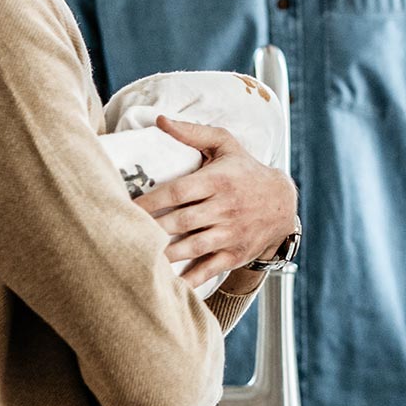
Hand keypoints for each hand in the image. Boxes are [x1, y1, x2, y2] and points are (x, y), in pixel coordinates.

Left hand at [136, 115, 295, 289]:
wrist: (282, 202)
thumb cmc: (245, 170)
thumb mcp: (225, 144)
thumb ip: (192, 132)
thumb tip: (159, 120)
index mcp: (217, 180)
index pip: (177, 191)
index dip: (150, 201)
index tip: (125, 207)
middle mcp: (224, 208)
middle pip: (181, 221)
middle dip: (151, 230)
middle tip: (122, 235)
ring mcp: (230, 233)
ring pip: (192, 247)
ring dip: (165, 255)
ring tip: (138, 258)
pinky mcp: (235, 254)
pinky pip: (209, 269)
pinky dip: (189, 280)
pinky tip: (168, 285)